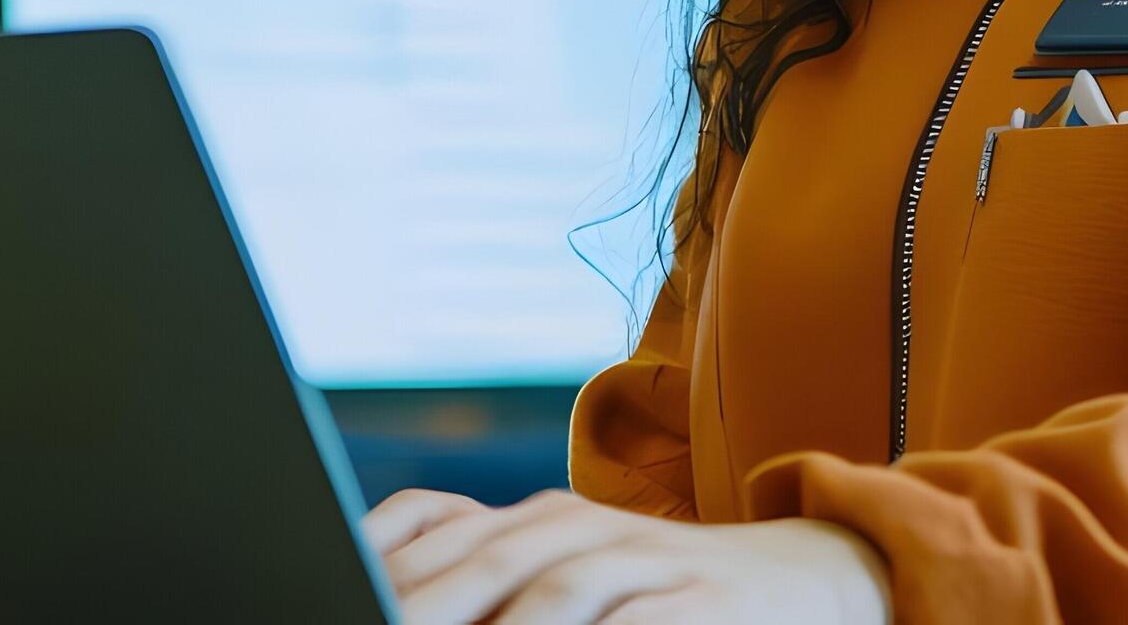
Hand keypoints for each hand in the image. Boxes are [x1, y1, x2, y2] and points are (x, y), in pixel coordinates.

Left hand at [366, 486, 892, 624]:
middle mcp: (577, 529)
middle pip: (475, 566)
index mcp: (529, 520)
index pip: (426, 530)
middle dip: (410, 605)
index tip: (312, 589)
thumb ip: (484, 574)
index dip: (369, 562)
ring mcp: (642, 560)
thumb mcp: (565, 571)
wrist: (815, 574)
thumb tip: (380, 589)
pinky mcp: (700, 600)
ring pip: (552, 595)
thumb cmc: (660, 593)